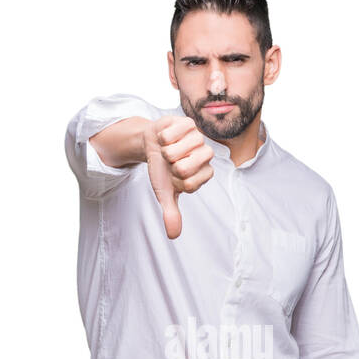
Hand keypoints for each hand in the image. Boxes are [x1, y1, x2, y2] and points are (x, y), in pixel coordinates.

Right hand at [144, 115, 213, 237]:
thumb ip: (171, 212)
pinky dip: (162, 137)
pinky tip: (166, 137)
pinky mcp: (188, 122)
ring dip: (164, 151)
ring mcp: (198, 137)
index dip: (175, 181)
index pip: (190, 183)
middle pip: (184, 168)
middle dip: (169, 167)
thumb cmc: (162, 168)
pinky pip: (170, 134)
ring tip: (167, 148)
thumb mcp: (165, 192)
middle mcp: (206, 155)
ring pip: (175, 150)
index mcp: (204, 173)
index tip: (174, 176)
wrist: (152, 144)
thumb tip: (173, 236)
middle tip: (171, 162)